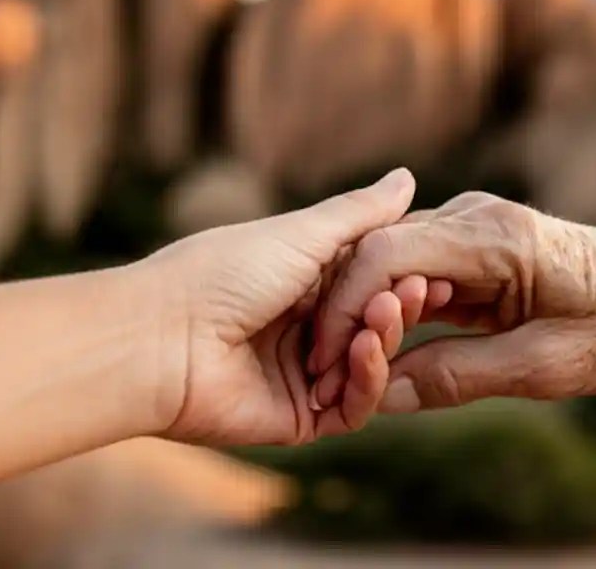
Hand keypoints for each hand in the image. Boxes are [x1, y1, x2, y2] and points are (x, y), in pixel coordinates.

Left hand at [127, 168, 445, 444]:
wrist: (160, 338)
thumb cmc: (220, 273)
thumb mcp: (299, 233)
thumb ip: (359, 214)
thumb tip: (408, 178)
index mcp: (306, 280)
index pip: (375, 281)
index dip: (405, 274)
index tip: (435, 264)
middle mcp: (307, 327)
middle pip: (379, 324)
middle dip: (401, 306)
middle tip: (420, 289)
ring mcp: (305, 375)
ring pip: (372, 366)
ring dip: (387, 338)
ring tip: (385, 314)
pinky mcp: (300, 418)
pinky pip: (353, 408)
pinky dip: (367, 380)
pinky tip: (365, 351)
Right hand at [313, 192, 595, 412]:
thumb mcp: (547, 369)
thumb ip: (460, 376)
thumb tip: (383, 395)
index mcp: (498, 237)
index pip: (388, 255)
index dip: (345, 308)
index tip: (328, 364)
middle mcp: (477, 217)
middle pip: (377, 253)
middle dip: (345, 315)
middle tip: (328, 381)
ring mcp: (472, 226)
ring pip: (390, 263)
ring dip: (366, 316)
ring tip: (349, 375)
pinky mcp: (474, 248)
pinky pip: (415, 274)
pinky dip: (394, 314)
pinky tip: (384, 355)